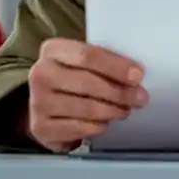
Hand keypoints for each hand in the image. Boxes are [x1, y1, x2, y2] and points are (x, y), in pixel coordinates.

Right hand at [25, 38, 147, 152]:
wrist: (44, 106)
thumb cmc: (71, 79)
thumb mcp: (82, 63)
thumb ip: (103, 63)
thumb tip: (134, 75)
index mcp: (52, 50)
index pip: (88, 55)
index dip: (116, 66)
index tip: (138, 75)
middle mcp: (41, 74)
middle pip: (88, 83)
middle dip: (120, 92)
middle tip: (140, 97)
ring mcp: (38, 102)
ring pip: (86, 108)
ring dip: (113, 110)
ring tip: (125, 109)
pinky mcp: (41, 127)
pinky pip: (80, 128)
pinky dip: (98, 126)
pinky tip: (105, 122)